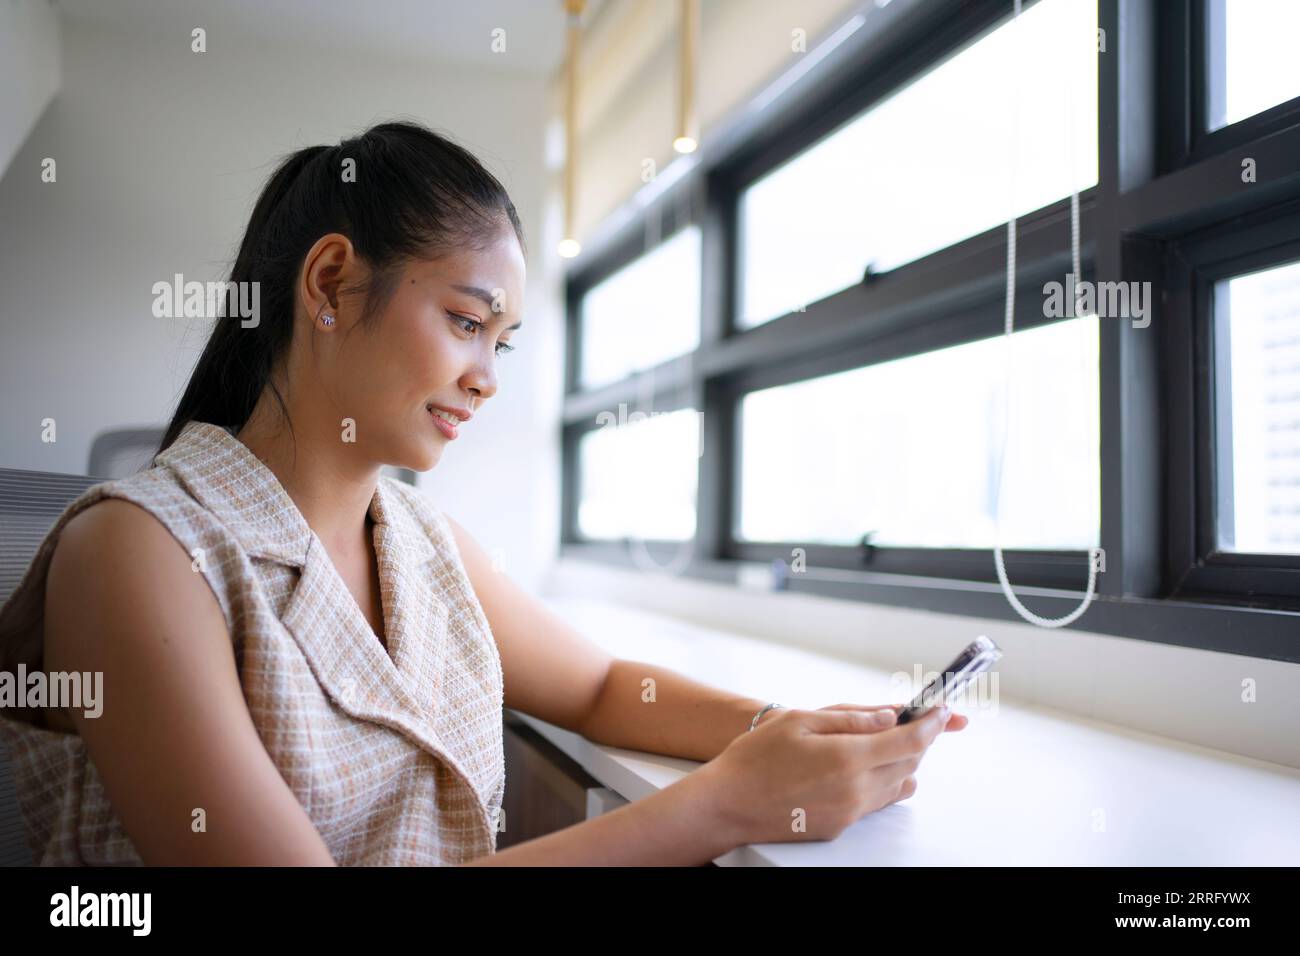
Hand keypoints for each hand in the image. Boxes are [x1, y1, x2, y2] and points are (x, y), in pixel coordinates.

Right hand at [698, 703, 954, 848]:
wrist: (728, 803)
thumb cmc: (755, 758)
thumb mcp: (801, 720)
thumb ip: (850, 718)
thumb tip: (889, 715)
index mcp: (847, 757)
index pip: (910, 740)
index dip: (933, 724)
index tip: (944, 711)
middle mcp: (855, 790)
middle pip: (910, 763)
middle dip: (920, 739)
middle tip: (919, 720)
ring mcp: (849, 813)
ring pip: (898, 786)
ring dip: (903, 762)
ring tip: (889, 741)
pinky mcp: (840, 826)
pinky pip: (877, 803)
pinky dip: (883, 782)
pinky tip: (866, 767)